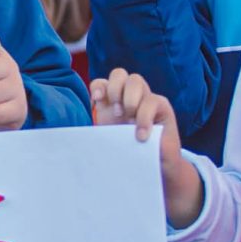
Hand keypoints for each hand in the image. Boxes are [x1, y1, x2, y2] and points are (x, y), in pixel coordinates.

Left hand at [90, 68, 202, 226]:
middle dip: (114, 90)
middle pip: (119, 73)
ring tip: (129, 121)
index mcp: (113, 103)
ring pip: (136, 80)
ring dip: (129, 99)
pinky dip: (144, 117)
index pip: (102, 82)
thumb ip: (98, 129)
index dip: (98, 87)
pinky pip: (152, 100)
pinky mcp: (162, 107)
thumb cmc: (129, 154)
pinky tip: (141, 135)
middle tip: (116, 114)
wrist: (155, 168)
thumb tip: (78, 130)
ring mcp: (146, 99)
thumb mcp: (109, 140)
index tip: (95, 101)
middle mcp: (129, 96)